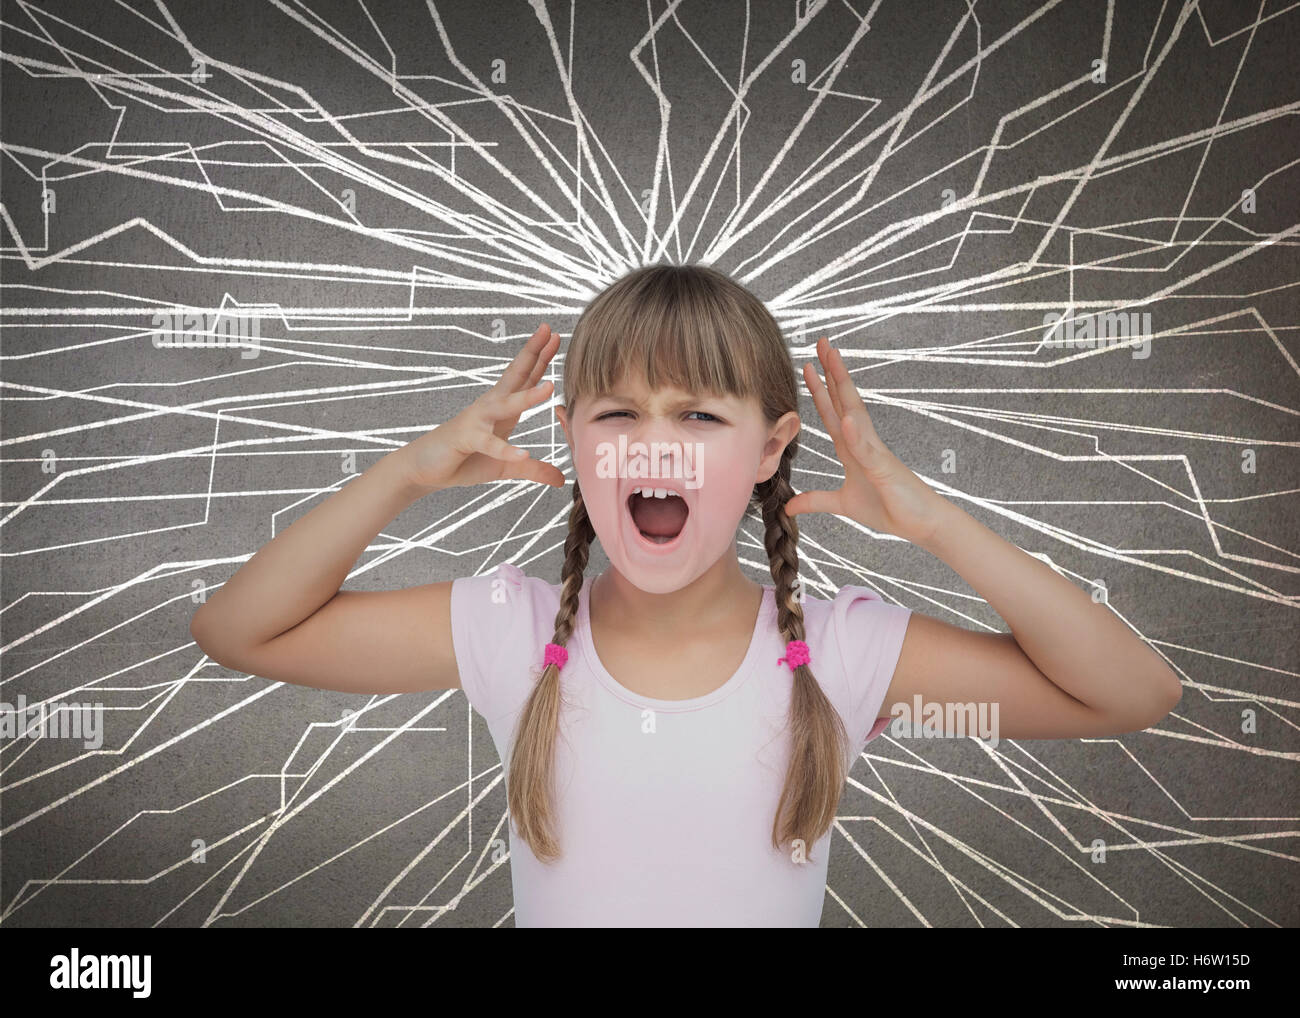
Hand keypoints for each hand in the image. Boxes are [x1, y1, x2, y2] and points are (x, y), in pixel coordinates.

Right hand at [397, 323, 566, 492]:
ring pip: (505, 406)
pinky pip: (488, 444)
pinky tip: (521, 453)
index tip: (555, 336)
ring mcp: (477, 421)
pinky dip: (504, 450)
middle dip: (533, 354)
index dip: (541, 358)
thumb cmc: (464, 460)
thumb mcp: (506, 467)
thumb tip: (560, 479)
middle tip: (549, 331)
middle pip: (515, 377)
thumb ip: (533, 469)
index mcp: (502, 408)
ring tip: (550, 387)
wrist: (425, 468)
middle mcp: (489, 407)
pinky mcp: (466, 440)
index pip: (524, 378)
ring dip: (528, 397)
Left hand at [785, 337, 946, 545]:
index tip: (807, 367)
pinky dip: (856, 434)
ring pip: (856, 413)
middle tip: (821, 342)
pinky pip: (868, 450)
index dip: (820, 390)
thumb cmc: (889, 508)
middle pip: (844, 401)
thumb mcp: (843, 504)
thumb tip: (789, 506)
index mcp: (853, 449)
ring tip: (832, 360)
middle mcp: (864, 443)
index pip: (832, 413)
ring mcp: (875, 453)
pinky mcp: (885, 469)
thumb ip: (817, 501)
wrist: (920, 523)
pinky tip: (846, 418)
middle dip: (831, 372)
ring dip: (843, 387)